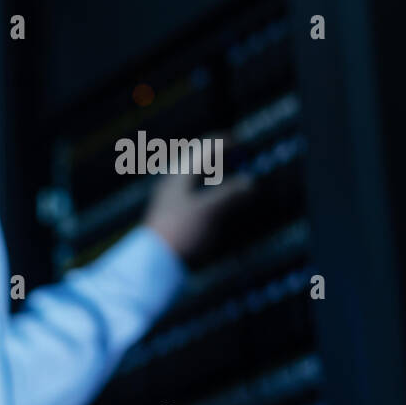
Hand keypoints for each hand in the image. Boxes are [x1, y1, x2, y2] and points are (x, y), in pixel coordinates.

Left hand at [143, 138, 254, 261]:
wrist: (155, 265)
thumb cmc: (181, 232)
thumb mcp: (209, 210)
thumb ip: (230, 194)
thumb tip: (250, 182)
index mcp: (178, 176)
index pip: (202, 151)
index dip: (221, 143)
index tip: (238, 140)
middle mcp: (172, 185)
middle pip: (195, 162)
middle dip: (215, 155)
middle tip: (233, 152)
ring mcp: (170, 202)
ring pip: (193, 179)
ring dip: (211, 173)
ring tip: (226, 173)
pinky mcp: (172, 219)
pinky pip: (193, 195)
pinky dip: (207, 191)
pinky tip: (214, 200)